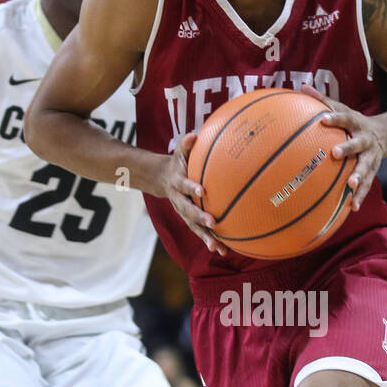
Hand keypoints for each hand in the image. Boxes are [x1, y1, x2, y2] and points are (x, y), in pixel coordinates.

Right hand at [160, 134, 227, 256]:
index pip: (184, 185)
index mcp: (177, 182)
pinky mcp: (188, 220)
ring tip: (216, 247)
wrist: (162, 179)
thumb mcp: (179, 151)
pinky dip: (210, 240)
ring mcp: (183, 212)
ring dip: (205, 237)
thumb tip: (194, 135)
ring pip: (193, 226)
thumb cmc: (177, 162)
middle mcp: (178, 200)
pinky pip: (199, 232)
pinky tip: (224, 250)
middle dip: (199, 218)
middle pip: (188, 211)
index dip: (191, 188)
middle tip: (212, 223)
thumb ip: (186, 144)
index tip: (202, 191)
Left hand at [301, 85, 386, 211]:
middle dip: (348, 148)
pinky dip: (359, 196)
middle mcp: (366, 140)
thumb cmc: (355, 123)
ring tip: (350, 186)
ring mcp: (371, 156)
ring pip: (366, 167)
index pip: (344, 118)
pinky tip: (352, 208)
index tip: (322, 119)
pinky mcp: (373, 171)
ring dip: (359, 177)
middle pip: (357, 144)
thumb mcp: (344, 109)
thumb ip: (323, 100)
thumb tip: (302, 86)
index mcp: (356, 124)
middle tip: (335, 154)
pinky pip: (367, 185)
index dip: (334, 118)